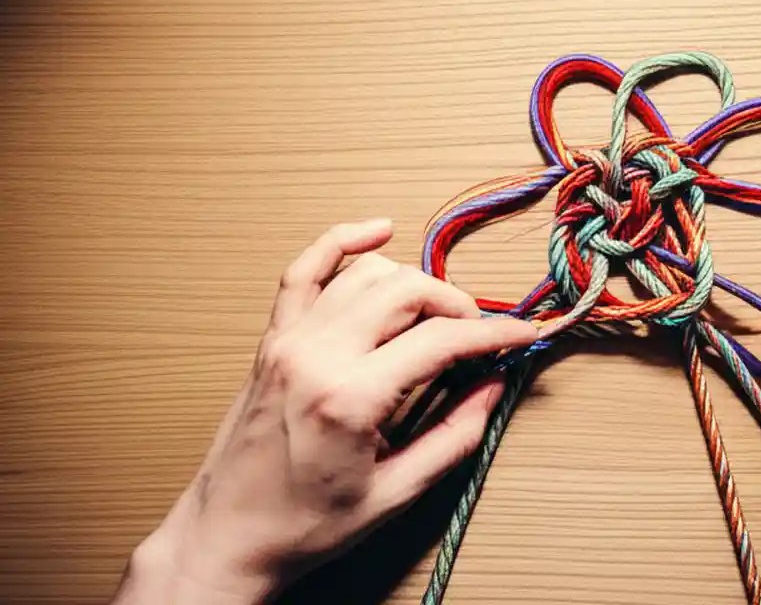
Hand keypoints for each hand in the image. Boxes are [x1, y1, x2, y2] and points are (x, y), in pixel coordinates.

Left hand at [113, 219, 538, 603]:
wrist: (227, 536)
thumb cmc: (306, 524)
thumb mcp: (396, 493)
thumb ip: (454, 435)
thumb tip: (493, 386)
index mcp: (349, 398)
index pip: (441, 339)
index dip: (493, 333)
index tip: (523, 335)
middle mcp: (316, 356)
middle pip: (407, 291)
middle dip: (457, 305)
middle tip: (478, 337)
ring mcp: (288, 341)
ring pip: (366, 274)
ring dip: (413, 282)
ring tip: (436, 314)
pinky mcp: (271, 341)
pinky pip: (304, 272)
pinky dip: (341, 242)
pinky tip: (377, 233)